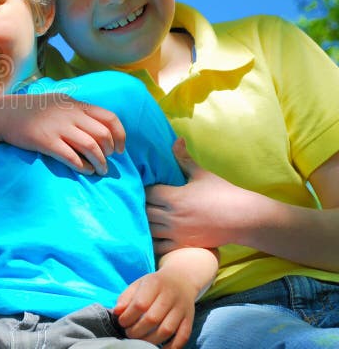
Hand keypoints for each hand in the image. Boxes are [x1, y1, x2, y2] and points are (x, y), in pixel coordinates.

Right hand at [0, 93, 124, 174]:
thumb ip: (79, 111)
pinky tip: (86, 171)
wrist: (5, 114)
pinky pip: (71, 157)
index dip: (120, 135)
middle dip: (110, 152)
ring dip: (100, 162)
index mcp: (76, 105)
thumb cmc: (34, 110)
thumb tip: (100, 126)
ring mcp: (58, 128)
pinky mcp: (46, 142)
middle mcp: (70, 115)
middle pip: (102, 134)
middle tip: (108, 161)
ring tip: (101, 171)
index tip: (120, 149)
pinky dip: (83, 166)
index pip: (109, 118)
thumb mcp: (60, 103)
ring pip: (91, 146)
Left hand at [114, 269, 196, 348]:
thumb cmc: (155, 284)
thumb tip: (117, 313)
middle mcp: (170, 296)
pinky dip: (172, 346)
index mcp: (155, 284)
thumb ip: (126, 297)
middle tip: (129, 333)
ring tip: (140, 341)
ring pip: (167, 329)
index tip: (122, 322)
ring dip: (150, 340)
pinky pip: (183, 336)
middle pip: (153, 318)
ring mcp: (181, 309)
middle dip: (137, 330)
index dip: (128, 316)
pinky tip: (159, 348)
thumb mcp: (139, 284)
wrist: (181, 280)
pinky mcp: (189, 319)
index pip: (140, 304)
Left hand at [146, 138, 259, 252]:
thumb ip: (184, 159)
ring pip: (148, 229)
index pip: (147, 192)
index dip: (145, 189)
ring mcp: (177, 233)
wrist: (244, 218)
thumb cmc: (223, 193)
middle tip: (145, 202)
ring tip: (147, 217)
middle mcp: (172, 216)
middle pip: (144, 211)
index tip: (148, 187)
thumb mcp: (202, 174)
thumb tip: (177, 139)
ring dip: (145, 223)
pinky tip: (153, 235)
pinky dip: (152, 241)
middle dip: (142, 205)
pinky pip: (158, 247)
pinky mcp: (183, 246)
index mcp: (175, 197)